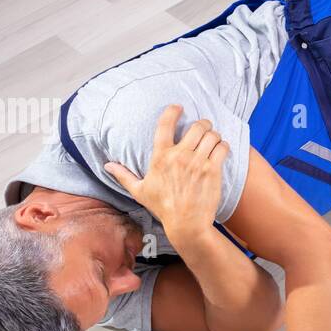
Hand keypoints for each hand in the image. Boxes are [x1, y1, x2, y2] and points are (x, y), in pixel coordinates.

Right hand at [104, 104, 228, 237]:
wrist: (187, 224)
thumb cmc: (163, 208)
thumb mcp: (140, 191)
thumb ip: (124, 175)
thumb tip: (107, 166)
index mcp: (160, 157)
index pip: (165, 125)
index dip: (172, 112)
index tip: (178, 107)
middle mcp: (179, 156)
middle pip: (197, 126)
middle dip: (202, 124)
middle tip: (203, 127)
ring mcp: (197, 163)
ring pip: (211, 135)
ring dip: (214, 134)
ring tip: (213, 139)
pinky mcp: (212, 170)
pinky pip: (222, 148)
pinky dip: (223, 145)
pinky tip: (221, 148)